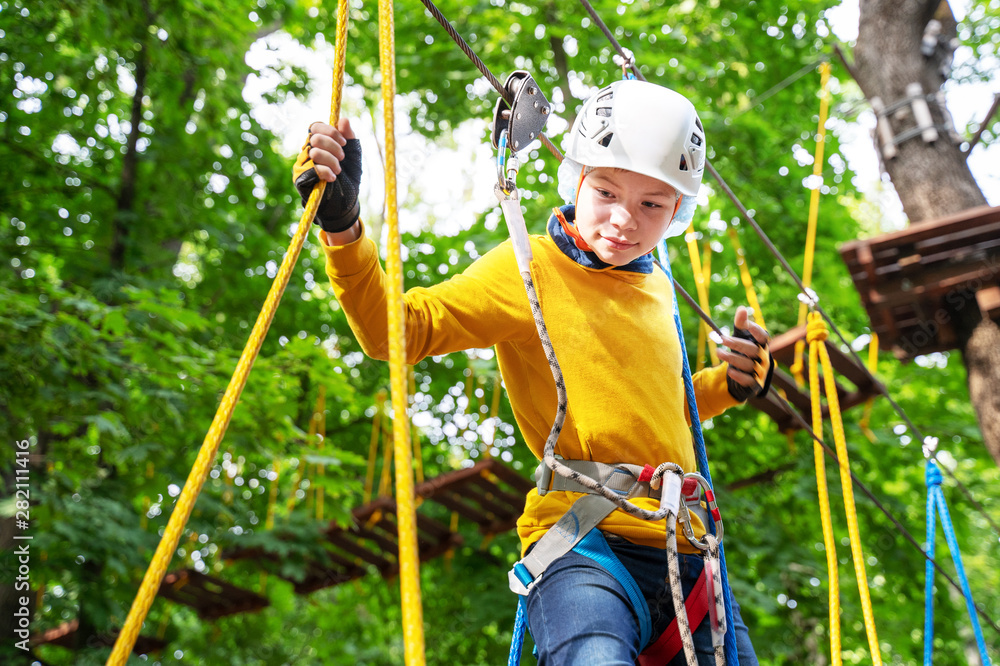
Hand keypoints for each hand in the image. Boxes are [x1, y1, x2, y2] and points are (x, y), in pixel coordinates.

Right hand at [292, 118, 361, 232]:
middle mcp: (307, 152)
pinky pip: (312, 168)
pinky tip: (333, 178)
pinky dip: (326, 171)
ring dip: (331, 161)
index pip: (315, 127)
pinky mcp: (300, 179)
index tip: (344, 143)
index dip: (330, 131)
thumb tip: (343, 120)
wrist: (346, 203)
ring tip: (338, 171)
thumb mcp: (354, 155)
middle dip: (333, 146)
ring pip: (314, 152)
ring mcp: (302, 165)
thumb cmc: (349, 178)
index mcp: (318, 143)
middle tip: (342, 158)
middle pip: (314, 137)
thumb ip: (350, 137)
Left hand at [718, 306, 773, 401]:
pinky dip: (739, 376)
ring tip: (718, 352)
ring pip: (747, 364)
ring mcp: (760, 371)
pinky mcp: (755, 383)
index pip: (763, 336)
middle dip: (736, 344)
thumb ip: (741, 324)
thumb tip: (742, 309)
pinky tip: (730, 371)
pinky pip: (748, 380)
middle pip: (752, 349)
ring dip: (732, 358)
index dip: (755, 330)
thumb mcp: (741, 336)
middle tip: (722, 339)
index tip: (744, 324)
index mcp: (762, 344)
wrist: (746, 374)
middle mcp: (764, 357)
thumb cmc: (744, 350)